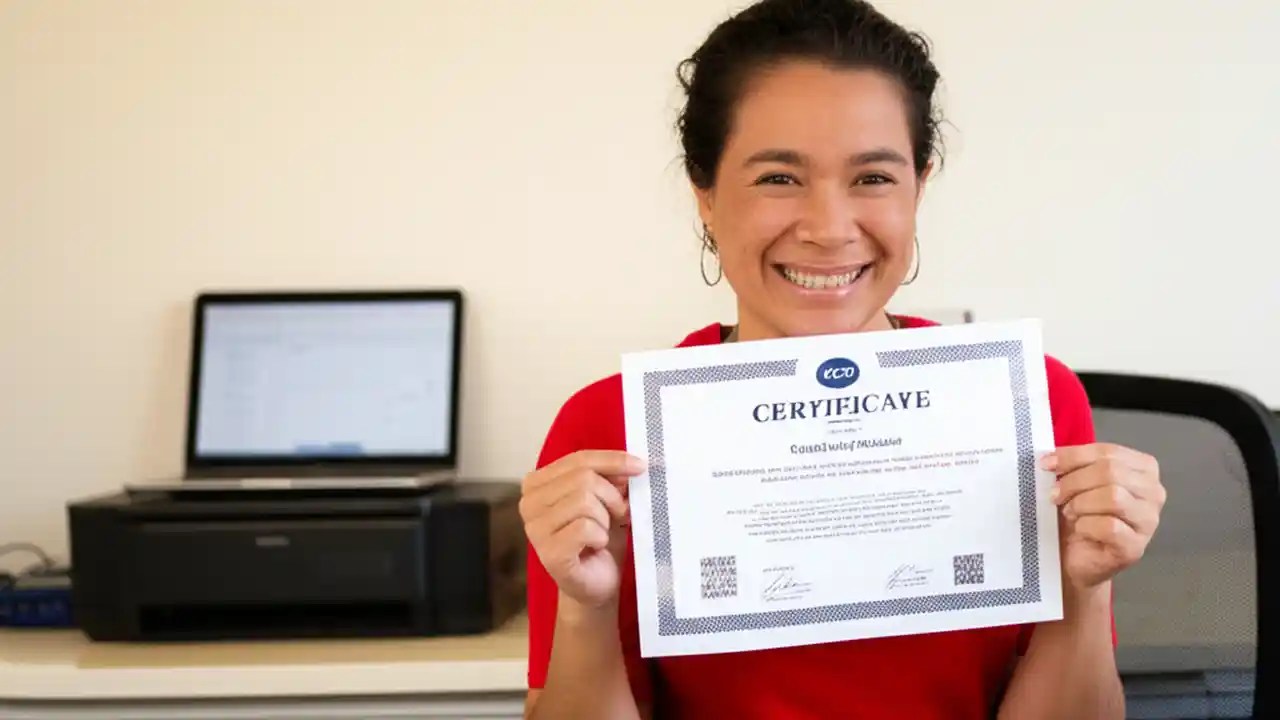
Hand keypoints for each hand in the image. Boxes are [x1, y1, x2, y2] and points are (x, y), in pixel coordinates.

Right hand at [520, 450, 645, 608]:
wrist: (597, 584)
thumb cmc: (598, 539)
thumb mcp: (606, 500)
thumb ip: (611, 478)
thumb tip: (630, 465)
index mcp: (537, 484)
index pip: (578, 459)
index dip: (612, 460)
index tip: (639, 466)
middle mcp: (529, 504)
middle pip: (583, 478)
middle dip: (611, 496)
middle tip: (619, 513)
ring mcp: (536, 530)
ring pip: (584, 500)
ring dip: (605, 518)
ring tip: (603, 532)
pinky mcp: (549, 553)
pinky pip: (585, 528)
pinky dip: (600, 536)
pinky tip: (596, 547)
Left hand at [1044, 443, 1165, 589]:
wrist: (1073, 557)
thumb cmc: (1077, 515)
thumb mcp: (1075, 481)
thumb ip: (1072, 464)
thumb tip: (1050, 458)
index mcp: (1143, 469)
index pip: (1109, 452)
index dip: (1074, 456)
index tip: (1046, 464)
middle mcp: (1154, 492)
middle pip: (1111, 472)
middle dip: (1074, 482)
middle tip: (1055, 495)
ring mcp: (1149, 521)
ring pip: (1114, 497)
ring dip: (1081, 503)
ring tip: (1070, 512)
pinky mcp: (1136, 547)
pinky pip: (1110, 526)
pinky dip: (1086, 525)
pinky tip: (1080, 529)